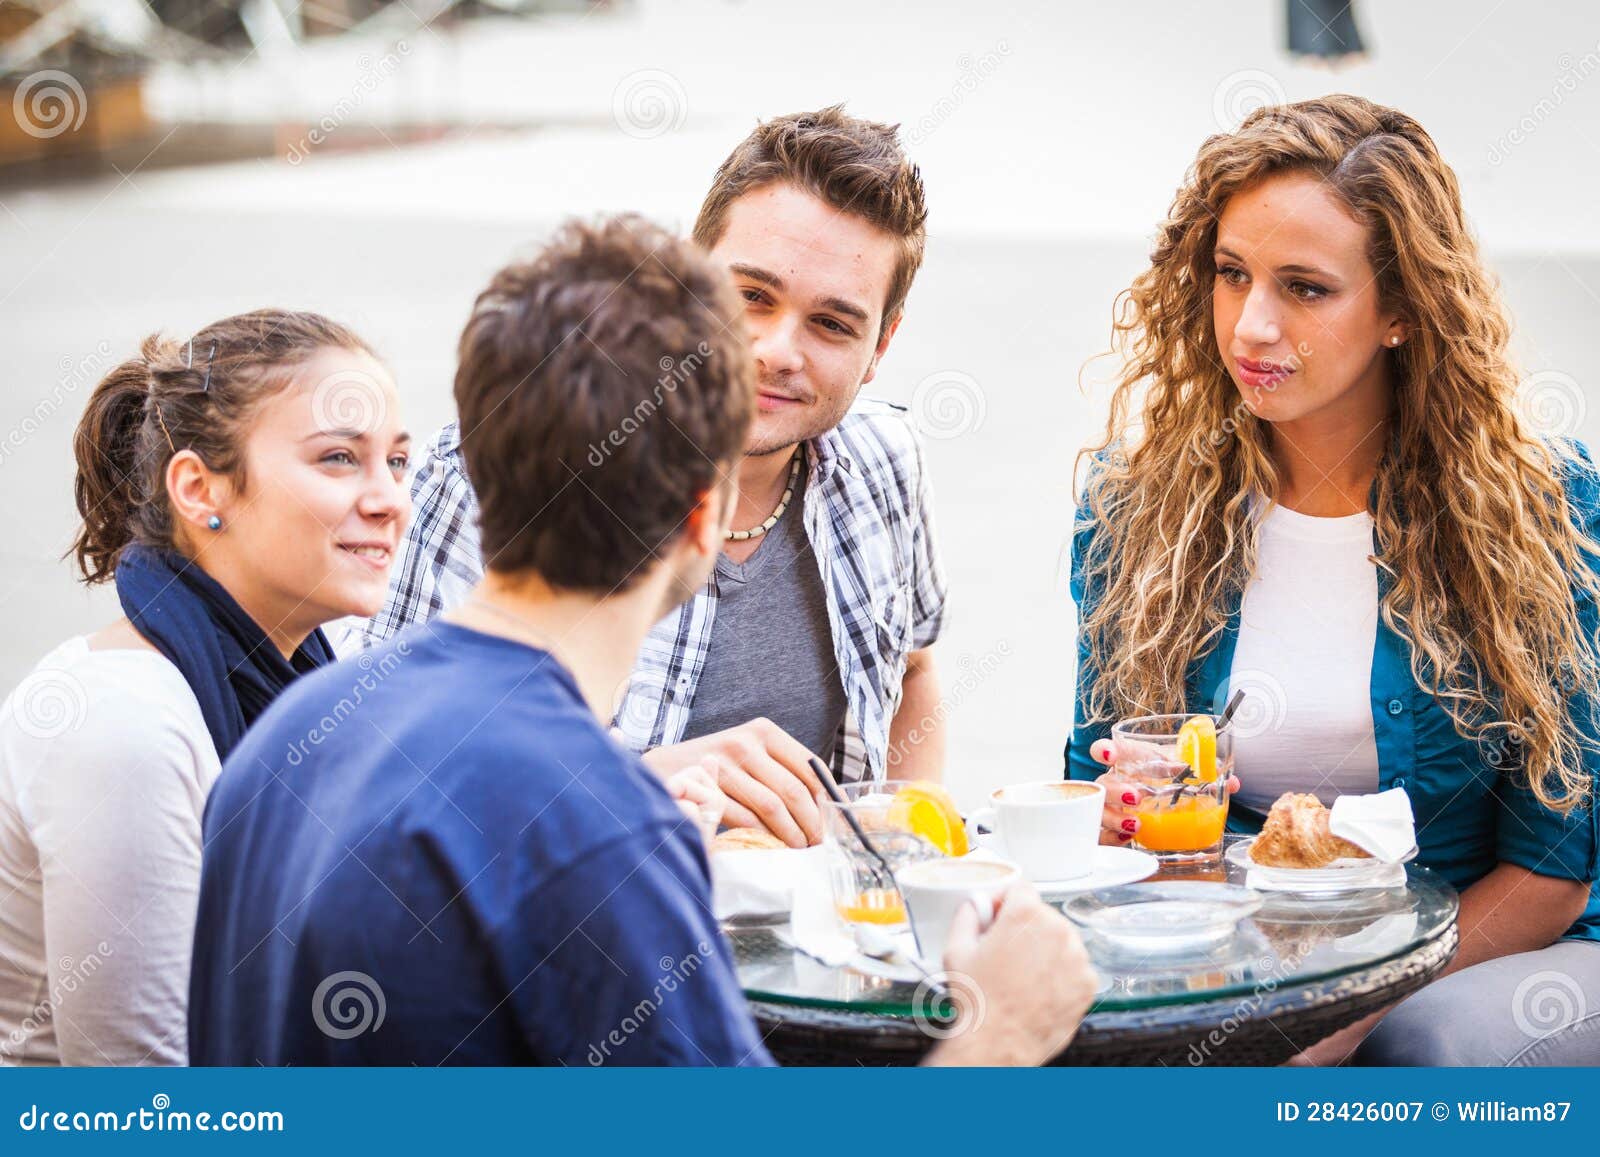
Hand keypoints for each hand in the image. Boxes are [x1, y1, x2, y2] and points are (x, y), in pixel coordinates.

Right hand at [641, 718, 824, 846]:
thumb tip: (824, 804)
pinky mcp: (706, 789)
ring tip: (798, 848)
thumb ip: (781, 770)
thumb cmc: (717, 766)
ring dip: (790, 834)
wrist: (664, 768)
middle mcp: (746, 743)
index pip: (808, 766)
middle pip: (793, 790)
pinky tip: (770, 846)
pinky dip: (762, 837)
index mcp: (764, 732)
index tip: (836, 819)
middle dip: (811, 822)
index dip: (826, 796)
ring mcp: (724, 765)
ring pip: (771, 807)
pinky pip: (744, 819)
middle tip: (818, 843)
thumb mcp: (750, 754)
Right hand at [923, 884, 1097, 1066]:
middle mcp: (1056, 930)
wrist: (997, 1043)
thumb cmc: (978, 1001)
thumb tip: (976, 905)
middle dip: (1025, 929)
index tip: (999, 918)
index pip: (1021, 889)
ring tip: (1022, 976)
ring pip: (1061, 940)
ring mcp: (1076, 957)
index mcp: (1025, 915)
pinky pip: (1074, 967)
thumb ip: (968, 915)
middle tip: (1005, 954)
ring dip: (1045, 951)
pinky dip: (1060, 975)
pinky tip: (1038, 989)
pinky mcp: (1087, 982)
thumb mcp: (956, 948)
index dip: (1005, 903)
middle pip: (1042, 915)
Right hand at [1089, 736, 1240, 845]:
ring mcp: (1108, 805)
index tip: (1110, 755)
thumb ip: (1207, 775)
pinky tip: (1127, 839)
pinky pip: (1100, 834)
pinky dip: (1112, 838)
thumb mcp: (1184, 773)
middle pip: (1101, 782)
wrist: (1157, 798)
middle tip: (1135, 798)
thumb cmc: (1165, 779)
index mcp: (1132, 761)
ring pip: (1096, 809)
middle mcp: (1115, 782)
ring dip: (1113, 818)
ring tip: (1136, 825)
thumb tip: (1234, 783)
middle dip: (1114, 790)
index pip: (1110, 749)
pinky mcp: (1108, 828)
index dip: (1105, 749)